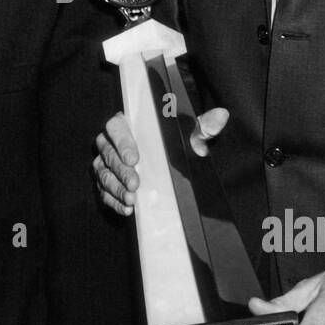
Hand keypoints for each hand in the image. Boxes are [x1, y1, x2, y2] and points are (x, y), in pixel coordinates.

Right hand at [92, 107, 228, 215]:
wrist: (170, 164)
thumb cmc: (177, 143)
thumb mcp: (192, 134)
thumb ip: (204, 125)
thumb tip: (221, 116)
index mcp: (126, 123)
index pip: (115, 127)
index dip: (122, 142)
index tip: (135, 159)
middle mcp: (110, 142)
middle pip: (108, 154)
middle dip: (121, 171)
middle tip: (136, 185)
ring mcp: (105, 163)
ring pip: (103, 173)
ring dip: (116, 188)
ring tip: (132, 199)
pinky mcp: (106, 182)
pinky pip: (103, 191)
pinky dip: (113, 201)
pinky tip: (127, 208)